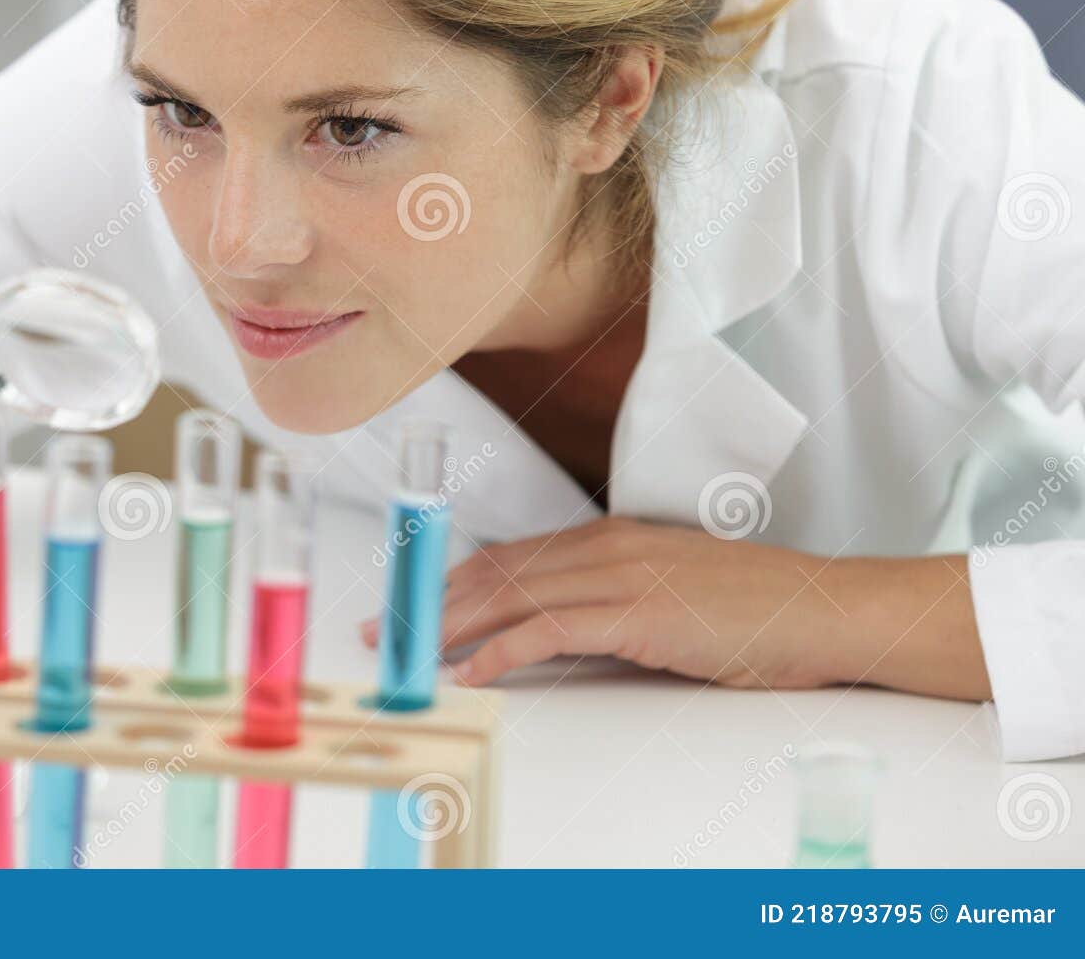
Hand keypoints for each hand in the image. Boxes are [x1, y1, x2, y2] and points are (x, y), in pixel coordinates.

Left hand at [359, 517, 987, 697]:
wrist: (823, 611)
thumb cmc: (757, 610)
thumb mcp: (671, 593)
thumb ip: (613, 602)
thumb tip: (562, 631)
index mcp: (610, 538)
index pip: (511, 556)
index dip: (454, 579)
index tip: (415, 601)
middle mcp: (604, 547)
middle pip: (496, 571)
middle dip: (432, 601)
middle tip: (384, 627)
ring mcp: (618, 576)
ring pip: (510, 597)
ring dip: (451, 627)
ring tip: (409, 651)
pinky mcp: (635, 613)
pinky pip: (547, 630)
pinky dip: (500, 651)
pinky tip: (471, 670)